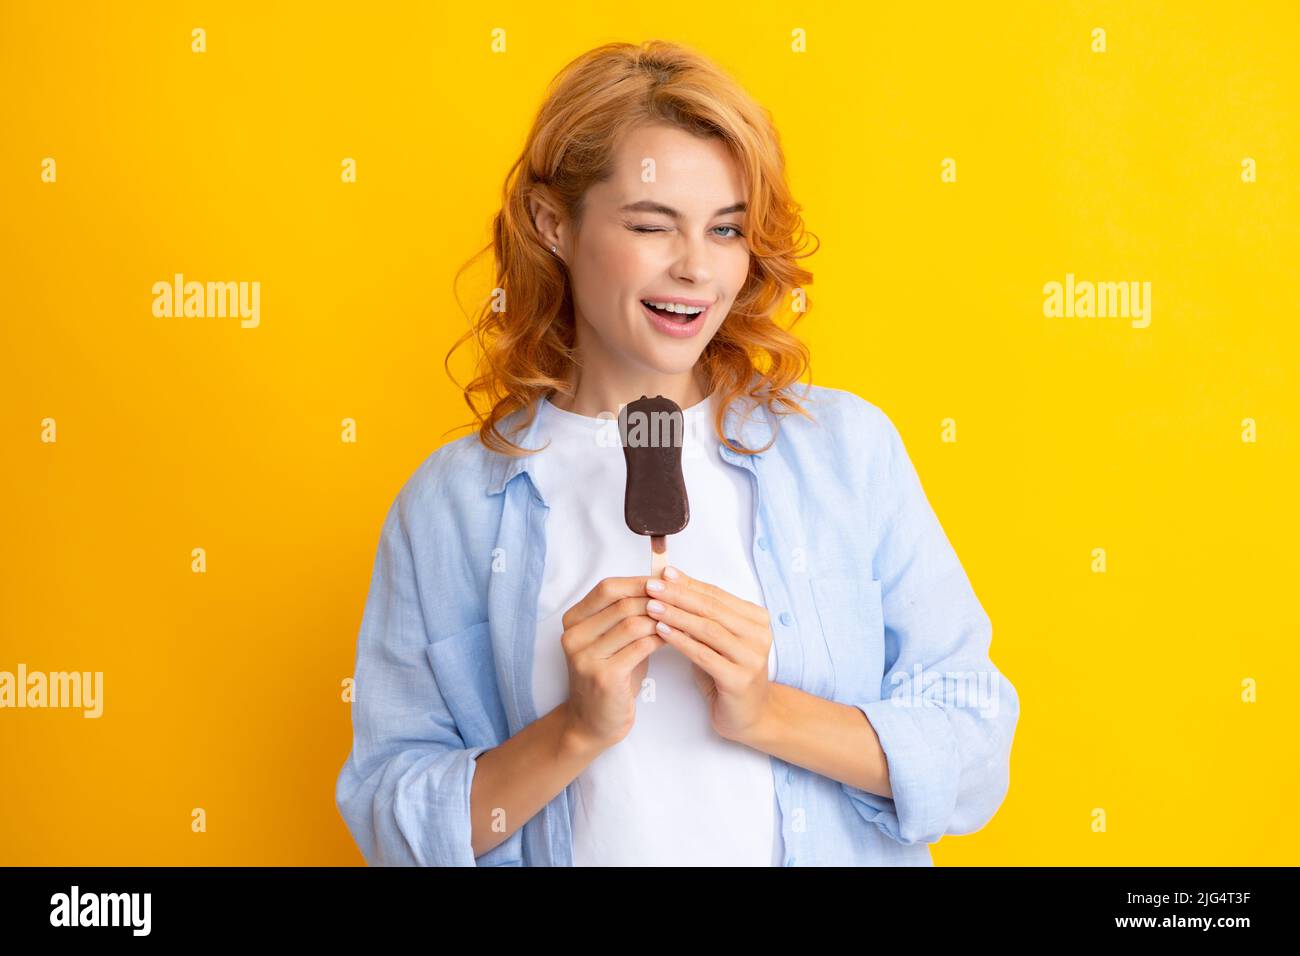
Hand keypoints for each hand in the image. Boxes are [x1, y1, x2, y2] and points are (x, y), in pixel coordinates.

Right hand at [559, 577, 666, 752]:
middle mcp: (573, 636)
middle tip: (680, 600)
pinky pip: (640, 647)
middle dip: (656, 600)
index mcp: (573, 621)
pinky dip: (661, 639)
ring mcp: (585, 657)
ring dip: (662, 619)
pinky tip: (674, 638)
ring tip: (680, 618)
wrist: (593, 723)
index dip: (638, 582)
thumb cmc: (611, 676)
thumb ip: (627, 614)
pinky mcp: (603, 676)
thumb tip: (661, 582)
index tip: (665, 582)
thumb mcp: (613, 640)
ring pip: (633, 623)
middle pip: (622, 603)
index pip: (607, 588)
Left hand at [643, 566, 774, 742]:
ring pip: (708, 629)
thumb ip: (702, 616)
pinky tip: (661, 632)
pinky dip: (681, 641)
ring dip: (676, 615)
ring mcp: (752, 657)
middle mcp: (758, 635)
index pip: (717, 595)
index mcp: (756, 619)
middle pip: (712, 609)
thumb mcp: (717, 640)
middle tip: (652, 585)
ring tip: (651, 606)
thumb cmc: (728, 673)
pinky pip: (704, 655)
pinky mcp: (739, 680)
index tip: (664, 572)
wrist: (751, 716)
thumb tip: (671, 584)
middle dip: (678, 595)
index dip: (689, 583)